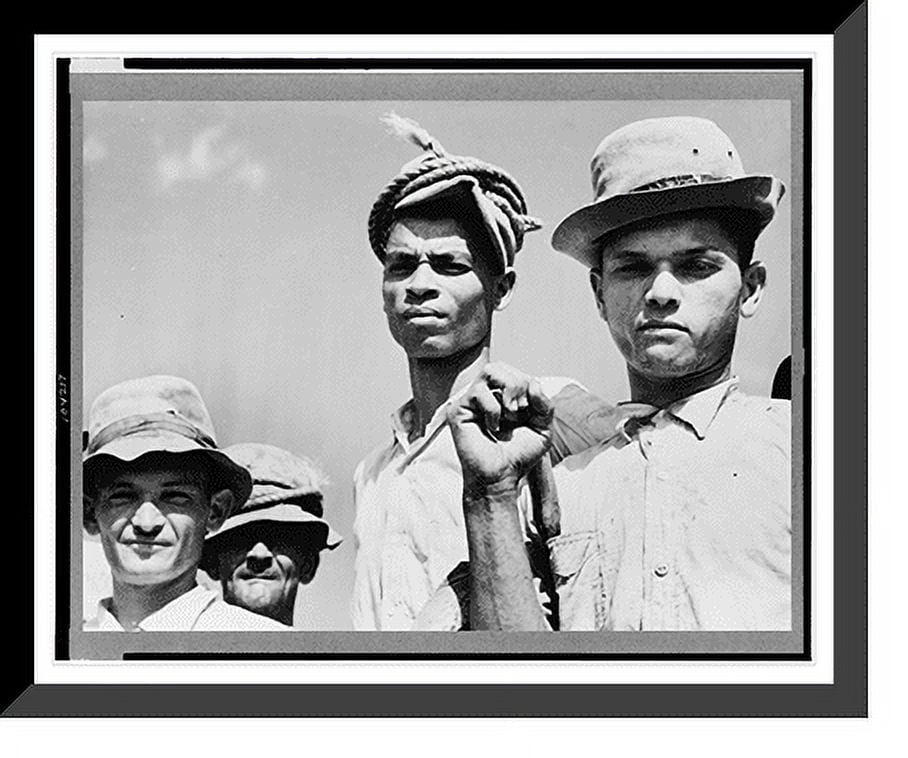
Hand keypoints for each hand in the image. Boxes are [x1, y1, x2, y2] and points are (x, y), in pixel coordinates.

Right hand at [448, 362, 553, 485]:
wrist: (501, 477)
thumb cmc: (518, 455)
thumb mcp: (542, 428)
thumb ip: (544, 404)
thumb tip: (534, 383)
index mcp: (503, 397)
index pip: (515, 372)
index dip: (529, 385)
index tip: (532, 410)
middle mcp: (486, 396)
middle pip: (502, 366)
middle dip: (519, 384)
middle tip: (521, 409)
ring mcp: (472, 401)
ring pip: (490, 370)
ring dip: (508, 389)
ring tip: (511, 413)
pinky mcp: (459, 410)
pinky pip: (478, 391)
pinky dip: (493, 409)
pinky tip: (494, 427)